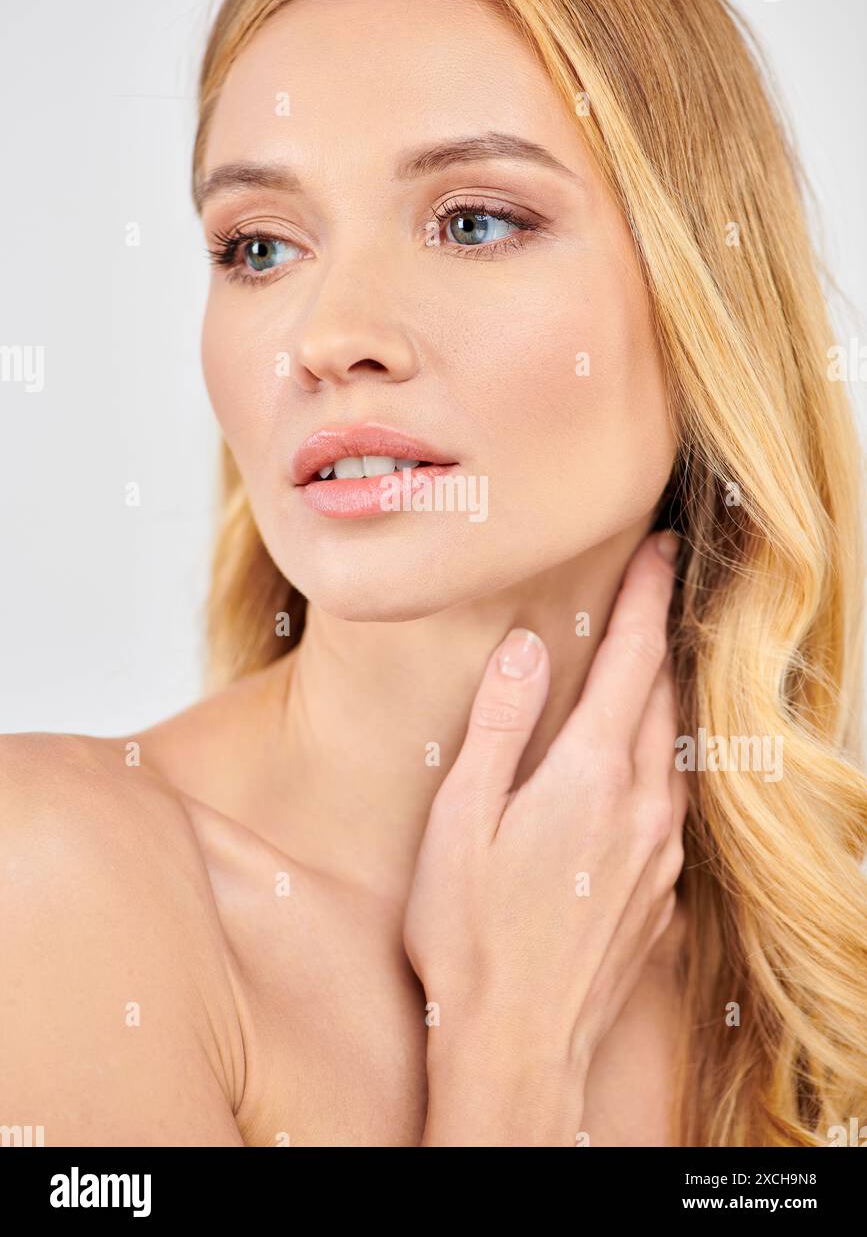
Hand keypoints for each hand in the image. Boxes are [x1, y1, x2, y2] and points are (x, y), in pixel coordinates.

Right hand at [404, 530, 686, 1115]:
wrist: (518, 1049)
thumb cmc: (470, 935)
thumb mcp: (461, 820)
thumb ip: (497, 727)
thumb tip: (524, 649)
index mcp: (590, 775)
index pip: (633, 660)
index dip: (647, 597)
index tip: (660, 549)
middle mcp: (641, 806)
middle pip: (663, 697)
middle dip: (659, 635)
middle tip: (654, 588)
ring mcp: (658, 852)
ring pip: (673, 749)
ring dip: (663, 698)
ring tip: (645, 666)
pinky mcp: (661, 892)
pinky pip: (671, 802)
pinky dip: (658, 761)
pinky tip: (635, 769)